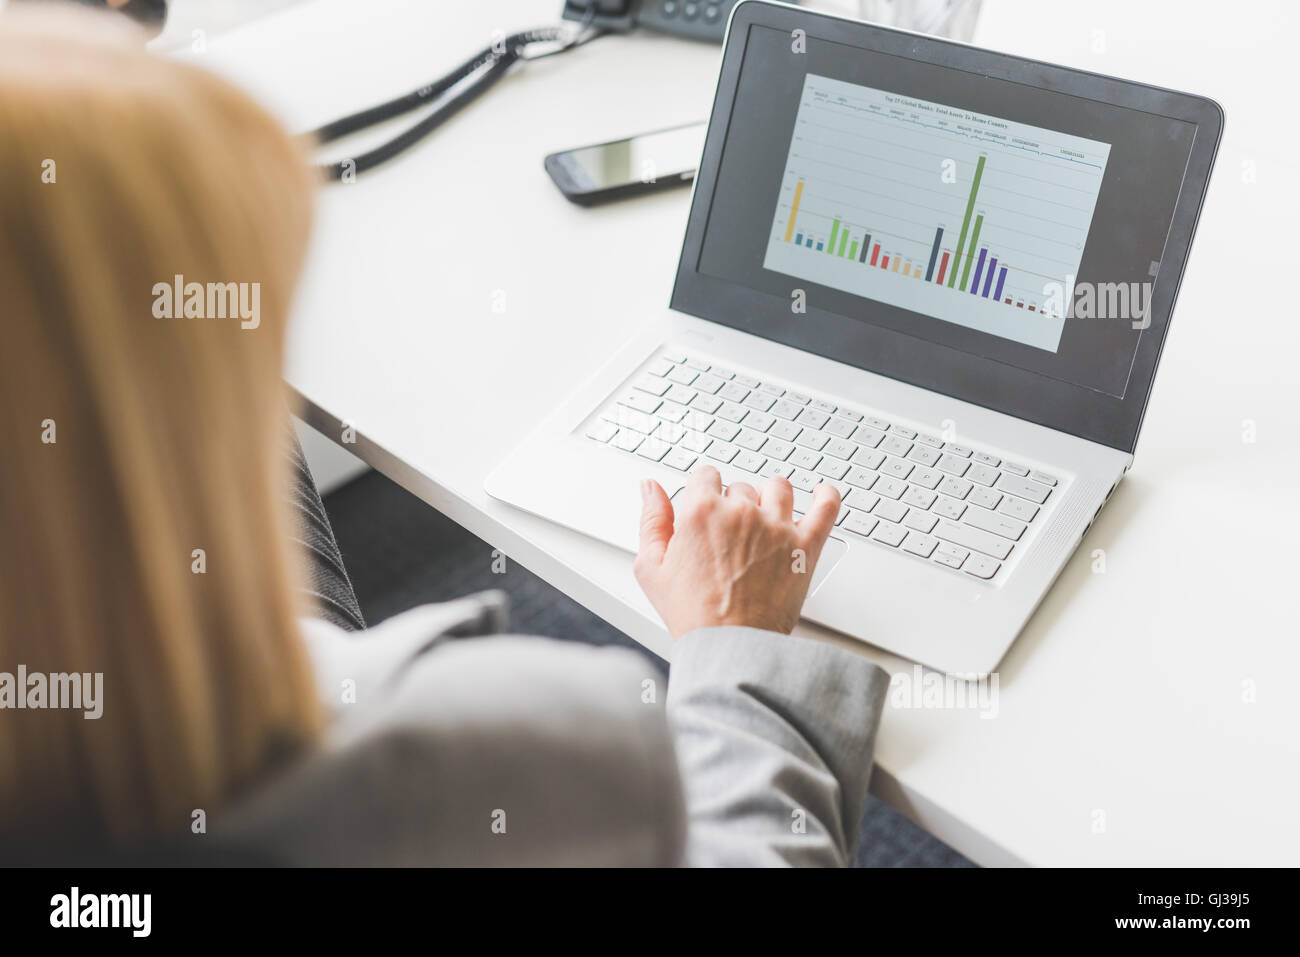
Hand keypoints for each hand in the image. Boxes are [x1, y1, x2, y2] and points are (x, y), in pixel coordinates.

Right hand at [634, 466, 840, 638]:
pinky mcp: (806, 545)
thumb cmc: (693, 615)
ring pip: (778, 488)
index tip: (707, 501)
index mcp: (702, 512)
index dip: (705, 489)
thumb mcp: (652, 568)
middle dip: (735, 502)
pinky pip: (826, 506)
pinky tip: (821, 493)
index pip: (706, 475)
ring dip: (770, 496)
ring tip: (766, 514)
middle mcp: (742, 513)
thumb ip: (651, 520)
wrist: (731, 647)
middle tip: (731, 531)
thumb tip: (650, 488)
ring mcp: (777, 527)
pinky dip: (827, 494)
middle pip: (741, 486)